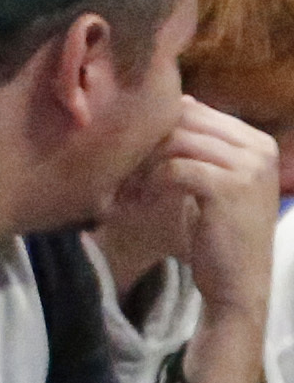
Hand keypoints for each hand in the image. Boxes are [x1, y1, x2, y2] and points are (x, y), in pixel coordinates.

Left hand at [147, 99, 279, 334]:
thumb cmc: (219, 231)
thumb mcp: (215, 178)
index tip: (131, 154)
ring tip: (129, 187)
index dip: (156, 128)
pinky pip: (174, 168)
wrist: (238, 285)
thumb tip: (180, 97)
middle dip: (147, 142)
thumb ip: (203, 141)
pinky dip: (151, 183)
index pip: (193, 110)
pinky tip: (143, 202)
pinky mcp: (230, 187)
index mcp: (257, 140)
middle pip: (182, 120)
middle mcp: (259, 148)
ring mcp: (249, 166)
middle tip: (122, 169)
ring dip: (144, 163)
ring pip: (175, 141)